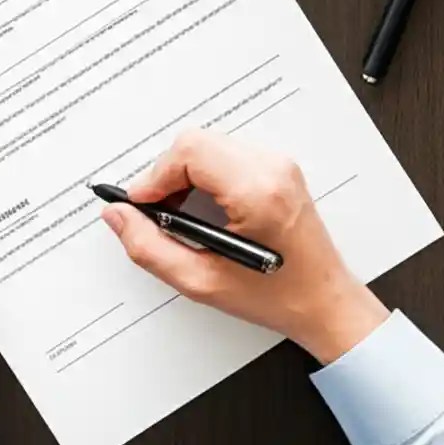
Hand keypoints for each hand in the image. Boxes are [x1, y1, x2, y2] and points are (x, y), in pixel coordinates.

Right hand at [101, 130, 387, 363]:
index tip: (141, 204)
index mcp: (257, 192)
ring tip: (180, 212)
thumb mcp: (201, 282)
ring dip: (184, 174)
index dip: (155, 176)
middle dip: (167, 175)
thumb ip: (149, 247)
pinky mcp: (277, 168)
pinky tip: (202, 207)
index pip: (189, 152)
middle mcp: (271, 169)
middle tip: (159, 212)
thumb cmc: (277, 296)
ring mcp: (278, 165)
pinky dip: (203, 174)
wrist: (324, 301)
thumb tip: (118, 216)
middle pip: (195, 143)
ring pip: (208, 145)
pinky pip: (225, 153)